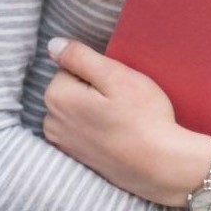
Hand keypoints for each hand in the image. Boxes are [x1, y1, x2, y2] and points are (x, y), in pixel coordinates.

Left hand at [41, 38, 208, 205]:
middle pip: (70, 87)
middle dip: (93, 89)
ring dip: (93, 108)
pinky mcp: (74, 157)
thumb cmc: (142, 117)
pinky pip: (80, 129)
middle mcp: (51, 121)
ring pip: (75, 108)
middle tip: (122, 102)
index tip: (117, 86)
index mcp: (57, 97)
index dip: (98, 71)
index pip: (71, 66)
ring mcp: (62, 142)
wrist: (159, 165)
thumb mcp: (116, 76)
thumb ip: (80, 57)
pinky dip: (94, 127)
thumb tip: (53, 45)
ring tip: (120, 118)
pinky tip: (115, 134)